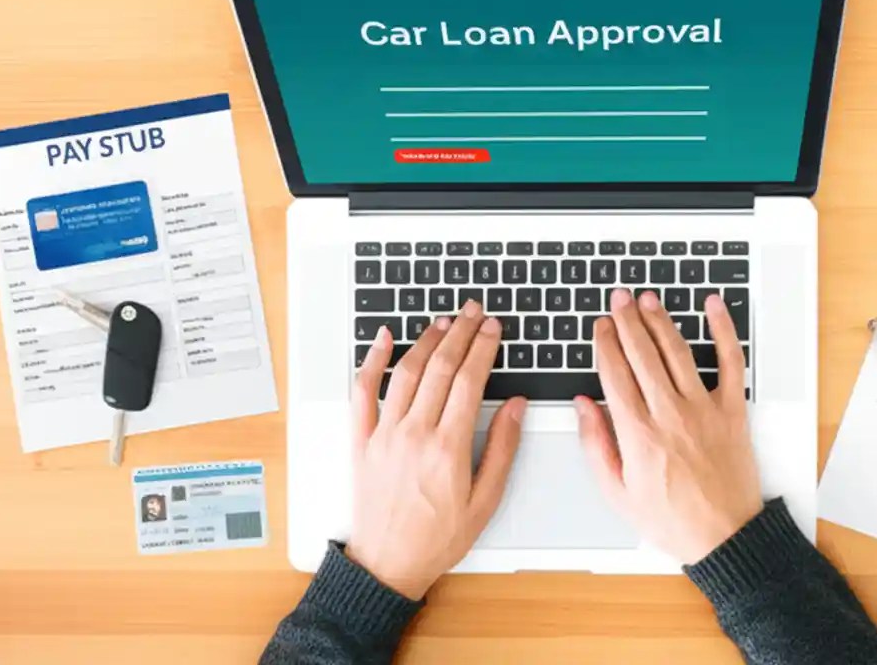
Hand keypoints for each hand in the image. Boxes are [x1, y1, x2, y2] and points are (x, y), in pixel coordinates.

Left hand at [347, 301, 526, 598]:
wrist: (388, 564)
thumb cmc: (437, 538)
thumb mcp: (485, 500)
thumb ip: (502, 448)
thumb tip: (515, 407)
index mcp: (448, 447)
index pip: (469, 380)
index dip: (483, 347)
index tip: (493, 328)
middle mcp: (414, 434)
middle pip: (440, 368)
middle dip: (461, 333)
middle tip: (473, 312)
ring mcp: (384, 434)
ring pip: (405, 372)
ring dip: (426, 341)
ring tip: (443, 321)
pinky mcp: (361, 441)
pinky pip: (361, 392)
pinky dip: (372, 362)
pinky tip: (383, 340)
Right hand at [576, 289, 761, 563]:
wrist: (724, 537)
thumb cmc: (672, 520)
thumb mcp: (617, 492)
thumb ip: (596, 444)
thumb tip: (584, 406)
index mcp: (638, 434)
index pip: (615, 374)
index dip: (605, 343)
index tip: (599, 326)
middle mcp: (670, 415)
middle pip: (642, 354)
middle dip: (627, 321)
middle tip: (619, 299)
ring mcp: (704, 409)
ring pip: (677, 352)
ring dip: (660, 320)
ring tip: (648, 300)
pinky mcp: (732, 411)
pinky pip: (731, 362)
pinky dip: (723, 330)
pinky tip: (713, 307)